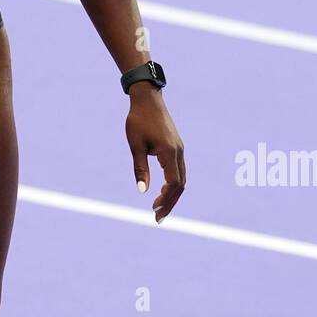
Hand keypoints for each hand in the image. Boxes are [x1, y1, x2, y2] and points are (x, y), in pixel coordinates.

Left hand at [125, 86, 184, 223]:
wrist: (148, 99)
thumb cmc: (138, 120)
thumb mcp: (135, 145)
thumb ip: (140, 168)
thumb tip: (142, 191)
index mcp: (169, 152)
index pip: (173, 183)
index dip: (166, 200)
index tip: (154, 211)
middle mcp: (178, 152)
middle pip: (180, 185)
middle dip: (170, 203)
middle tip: (157, 218)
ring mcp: (179, 150)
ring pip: (181, 179)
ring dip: (172, 195)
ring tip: (159, 208)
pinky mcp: (177, 147)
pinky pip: (179, 171)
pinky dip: (174, 185)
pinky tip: (163, 192)